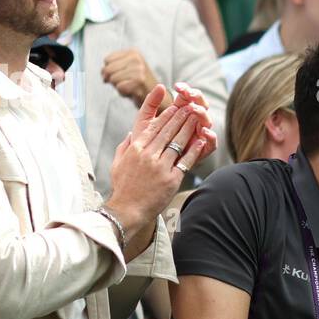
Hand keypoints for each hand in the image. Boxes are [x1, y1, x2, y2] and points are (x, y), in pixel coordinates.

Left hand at [102, 49, 159, 105]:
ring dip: (119, 86)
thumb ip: (113, 66)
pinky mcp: (139, 82)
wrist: (158, 96)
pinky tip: (133, 91)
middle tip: (125, 83)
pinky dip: (124, 92)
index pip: (107, 60)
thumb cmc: (139, 83)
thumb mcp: (128, 68)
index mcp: (133, 52)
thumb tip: (103, 73)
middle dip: (112, 79)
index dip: (109, 70)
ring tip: (130, 86)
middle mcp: (136, 59)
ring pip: (112, 79)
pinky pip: (120, 88)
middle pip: (108, 69)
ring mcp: (138, 70)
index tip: (119, 75)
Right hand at [106, 84, 216, 235]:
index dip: (166, 116)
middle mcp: (148, 155)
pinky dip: (194, 150)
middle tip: (190, 107)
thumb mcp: (117, 164)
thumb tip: (130, 134)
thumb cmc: (122, 188)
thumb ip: (124, 147)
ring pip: (178, 143)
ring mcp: (160, 167)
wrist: (127, 210)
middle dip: (181, 117)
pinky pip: (185, 161)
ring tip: (198, 119)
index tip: (174, 108)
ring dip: (189, 129)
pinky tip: (201, 141)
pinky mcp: (171, 179)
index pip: (153, 128)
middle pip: (168, 132)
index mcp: (136, 149)